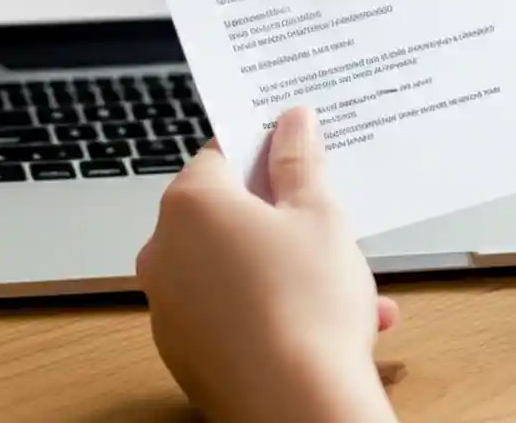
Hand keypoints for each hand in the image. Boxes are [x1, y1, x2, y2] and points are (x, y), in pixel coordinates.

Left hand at [137, 108, 398, 422]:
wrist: (297, 407)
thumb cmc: (308, 307)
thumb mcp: (321, 216)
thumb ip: (301, 161)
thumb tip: (292, 121)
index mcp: (192, 205)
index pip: (222, 152)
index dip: (267, 149)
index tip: (301, 152)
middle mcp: (165, 251)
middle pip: (228, 212)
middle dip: (284, 216)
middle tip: (332, 224)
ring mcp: (169, 305)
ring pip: (237, 266)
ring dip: (288, 268)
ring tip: (349, 288)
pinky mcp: (185, 349)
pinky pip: (233, 311)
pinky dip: (274, 308)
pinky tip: (329, 324)